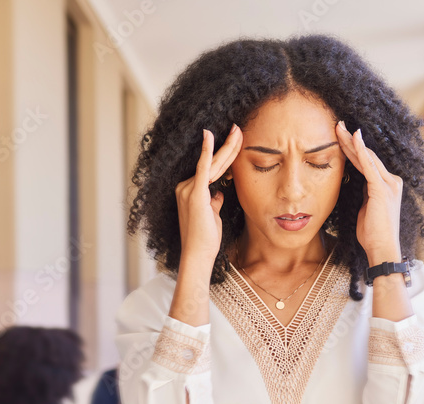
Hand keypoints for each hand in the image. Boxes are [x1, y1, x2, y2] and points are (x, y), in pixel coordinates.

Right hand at [175, 125, 242, 268]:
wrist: (197, 255)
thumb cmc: (206, 239)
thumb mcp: (212, 215)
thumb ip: (213, 201)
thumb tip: (219, 192)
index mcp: (190, 190)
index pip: (212, 168)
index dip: (224, 154)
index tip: (235, 140)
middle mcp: (185, 186)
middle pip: (213, 163)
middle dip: (228, 145)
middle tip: (239, 128)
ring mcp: (188, 189)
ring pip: (214, 165)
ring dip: (228, 148)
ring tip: (238, 131)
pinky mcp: (194, 194)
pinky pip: (203, 168)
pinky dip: (207, 151)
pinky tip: (210, 135)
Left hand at [335, 120, 401, 264]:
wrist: (382, 249)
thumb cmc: (372, 234)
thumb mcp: (366, 209)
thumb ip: (365, 195)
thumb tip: (358, 186)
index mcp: (387, 185)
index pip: (367, 162)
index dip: (354, 149)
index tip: (341, 137)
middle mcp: (391, 181)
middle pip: (367, 155)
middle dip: (350, 140)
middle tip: (337, 124)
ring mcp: (388, 184)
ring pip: (366, 157)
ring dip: (351, 141)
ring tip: (338, 127)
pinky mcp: (382, 189)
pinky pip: (369, 165)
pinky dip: (360, 150)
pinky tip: (353, 137)